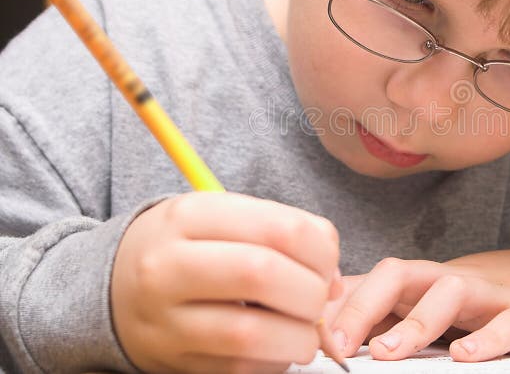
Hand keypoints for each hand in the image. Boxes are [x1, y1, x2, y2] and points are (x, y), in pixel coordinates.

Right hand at [111, 192, 341, 372]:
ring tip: (305, 328)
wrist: (111, 285)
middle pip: (262, 274)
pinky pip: (239, 369)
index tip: (327, 261)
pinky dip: (275, 360)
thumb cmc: (185, 246)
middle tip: (320, 296)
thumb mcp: (221, 216)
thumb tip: (333, 279)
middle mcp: (168, 266)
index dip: (321, 249)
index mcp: (188, 216)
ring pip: (250, 333)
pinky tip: (279, 345)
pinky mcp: (173, 362)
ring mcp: (165, 320)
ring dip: (299, 336)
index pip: (278, 228)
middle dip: (311, 290)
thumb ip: (280, 232)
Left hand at [330, 248, 509, 361]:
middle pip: (399, 274)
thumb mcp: (422, 304)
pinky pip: (506, 323)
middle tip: (337, 344)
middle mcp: (443, 282)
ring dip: (416, 322)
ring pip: (449, 292)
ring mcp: (484, 295)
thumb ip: (377, 313)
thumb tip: (321, 326)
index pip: (368, 281)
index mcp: (415, 282)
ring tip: (388, 353)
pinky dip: (486, 339)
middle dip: (364, 305)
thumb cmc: (471, 304)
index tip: (306, 336)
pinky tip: (464, 357)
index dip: (335, 305)